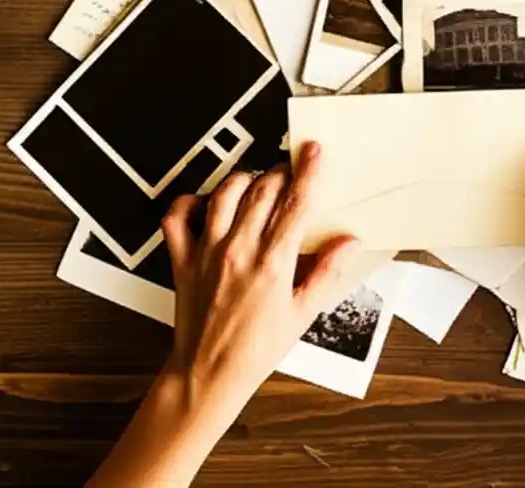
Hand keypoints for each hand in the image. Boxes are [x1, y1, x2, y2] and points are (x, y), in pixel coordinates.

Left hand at [160, 141, 358, 414]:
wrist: (208, 373)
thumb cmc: (255, 349)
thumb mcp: (302, 314)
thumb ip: (326, 273)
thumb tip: (348, 243)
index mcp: (272, 264)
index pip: (296, 204)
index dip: (309, 172)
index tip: (314, 152)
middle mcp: (238, 251)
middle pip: (263, 189)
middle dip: (281, 171)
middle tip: (290, 170)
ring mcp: (207, 252)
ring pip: (224, 193)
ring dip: (243, 178)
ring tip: (256, 182)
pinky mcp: (182, 259)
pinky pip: (177, 217)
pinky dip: (189, 202)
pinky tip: (206, 202)